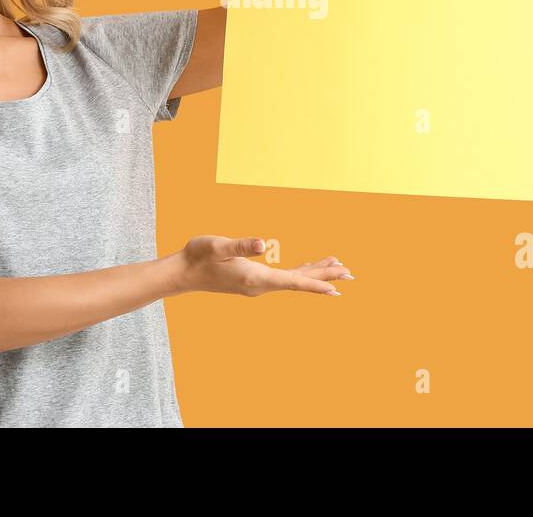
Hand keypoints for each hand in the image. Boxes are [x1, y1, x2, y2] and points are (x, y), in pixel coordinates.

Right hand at [169, 235, 351, 296]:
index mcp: (254, 278)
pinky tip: (310, 267)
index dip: (314, 284)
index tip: (336, 288)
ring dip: (316, 274)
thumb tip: (262, 243)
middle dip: (324, 277)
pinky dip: (301, 273)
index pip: (291, 282)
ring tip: (339, 269)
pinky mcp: (255, 280)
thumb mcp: (217, 245)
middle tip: (350, 274)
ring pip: (294, 280)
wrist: (183, 272)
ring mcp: (258, 285)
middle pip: (298, 282)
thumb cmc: (198, 255)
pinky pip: (285, 278)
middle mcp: (259, 286)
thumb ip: (239, 244)